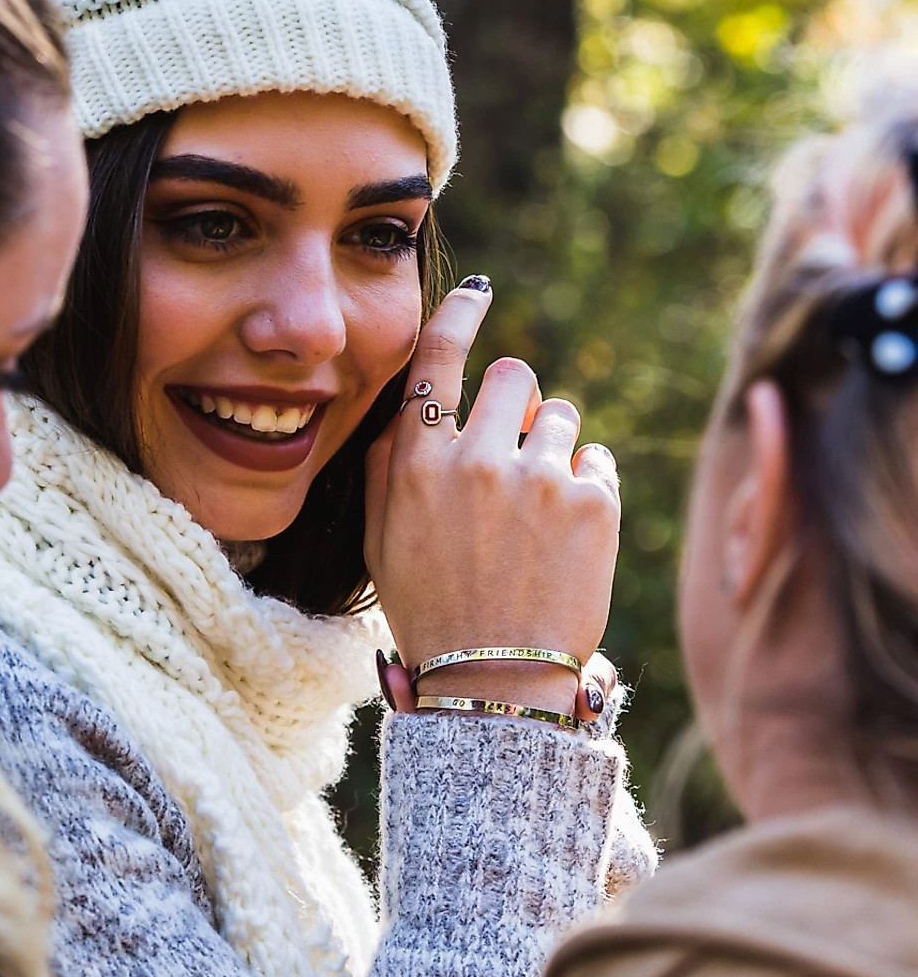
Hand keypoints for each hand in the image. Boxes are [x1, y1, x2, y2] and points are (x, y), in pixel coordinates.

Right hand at [365, 282, 620, 713]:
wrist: (496, 681)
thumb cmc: (431, 610)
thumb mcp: (380, 544)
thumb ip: (385, 467)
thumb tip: (408, 409)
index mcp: (418, 467)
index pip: (437, 361)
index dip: (459, 317)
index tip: (479, 296)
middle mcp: (476, 462)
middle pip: (514, 375)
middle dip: (516, 402)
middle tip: (513, 448)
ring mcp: (539, 480)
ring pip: (560, 415)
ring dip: (550, 448)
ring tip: (537, 512)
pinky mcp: (593, 504)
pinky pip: (596, 459)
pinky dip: (585, 487)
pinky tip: (565, 537)